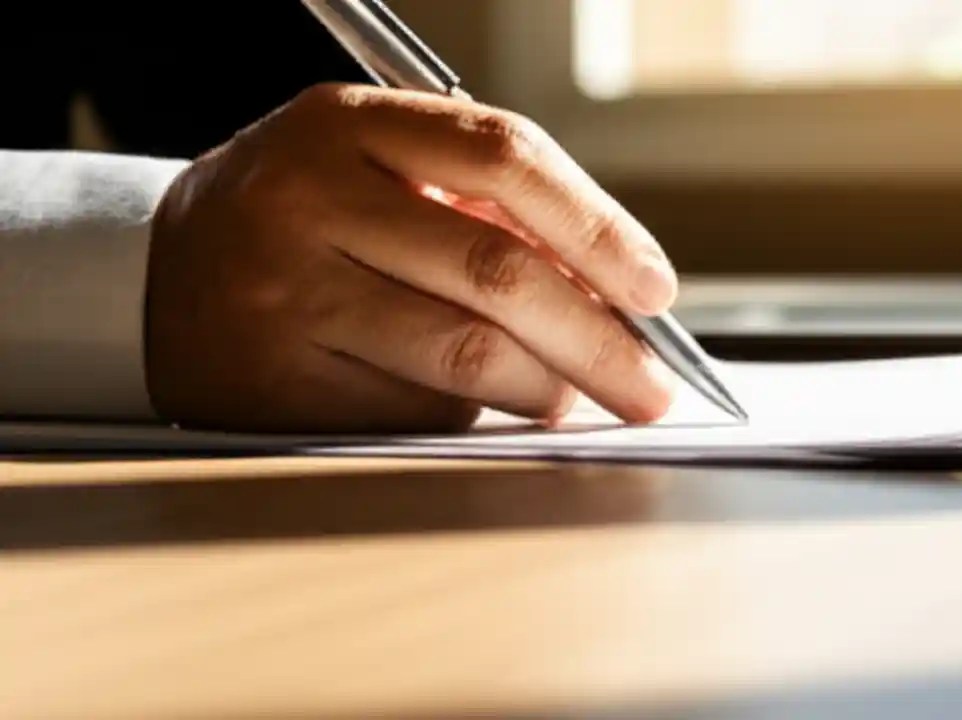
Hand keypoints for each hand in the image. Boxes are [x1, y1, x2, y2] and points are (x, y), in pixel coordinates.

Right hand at [145, 83, 678, 432]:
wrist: (156, 280)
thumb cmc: (304, 220)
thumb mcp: (377, 171)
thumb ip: (486, 210)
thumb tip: (612, 295)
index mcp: (346, 125)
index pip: (506, 158)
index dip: (599, 227)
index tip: (654, 289)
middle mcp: (308, 200)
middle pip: (497, 271)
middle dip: (599, 340)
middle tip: (650, 385)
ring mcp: (285, 294)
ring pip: (464, 353)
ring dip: (547, 387)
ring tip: (575, 397)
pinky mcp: (277, 382)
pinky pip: (413, 410)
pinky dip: (474, 418)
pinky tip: (488, 409)